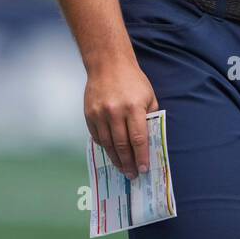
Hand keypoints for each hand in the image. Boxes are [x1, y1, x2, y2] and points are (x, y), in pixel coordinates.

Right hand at [85, 57, 158, 177]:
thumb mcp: (148, 96)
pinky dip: (105, 147)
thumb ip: (150, 117)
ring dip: (116, 159)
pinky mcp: (89, 114)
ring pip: (108, 144)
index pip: (138, 138)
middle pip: (122, 145)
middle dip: (128, 162)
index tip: (144, 169)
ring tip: (123, 168)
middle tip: (133, 174)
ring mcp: (100, 113)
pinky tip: (111, 152)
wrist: (107, 64)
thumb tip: (150, 141)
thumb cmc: (132, 80)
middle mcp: (115, 111)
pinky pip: (97, 136)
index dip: (141, 156)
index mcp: (134, 107)